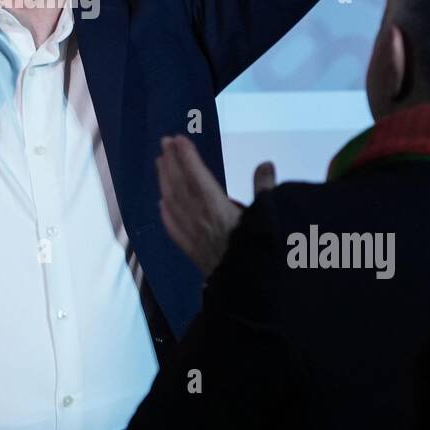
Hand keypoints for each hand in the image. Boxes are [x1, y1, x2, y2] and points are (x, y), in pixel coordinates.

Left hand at [157, 135, 276, 277]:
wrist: (246, 291)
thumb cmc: (259, 252)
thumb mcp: (269, 219)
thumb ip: (265, 190)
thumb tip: (266, 164)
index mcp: (217, 208)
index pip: (198, 176)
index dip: (187, 157)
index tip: (178, 139)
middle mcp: (200, 219)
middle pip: (181, 186)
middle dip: (172, 162)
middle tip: (165, 143)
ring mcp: (193, 236)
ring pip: (173, 203)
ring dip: (165, 181)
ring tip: (160, 163)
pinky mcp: (192, 251)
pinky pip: (173, 228)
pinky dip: (166, 212)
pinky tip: (161, 203)